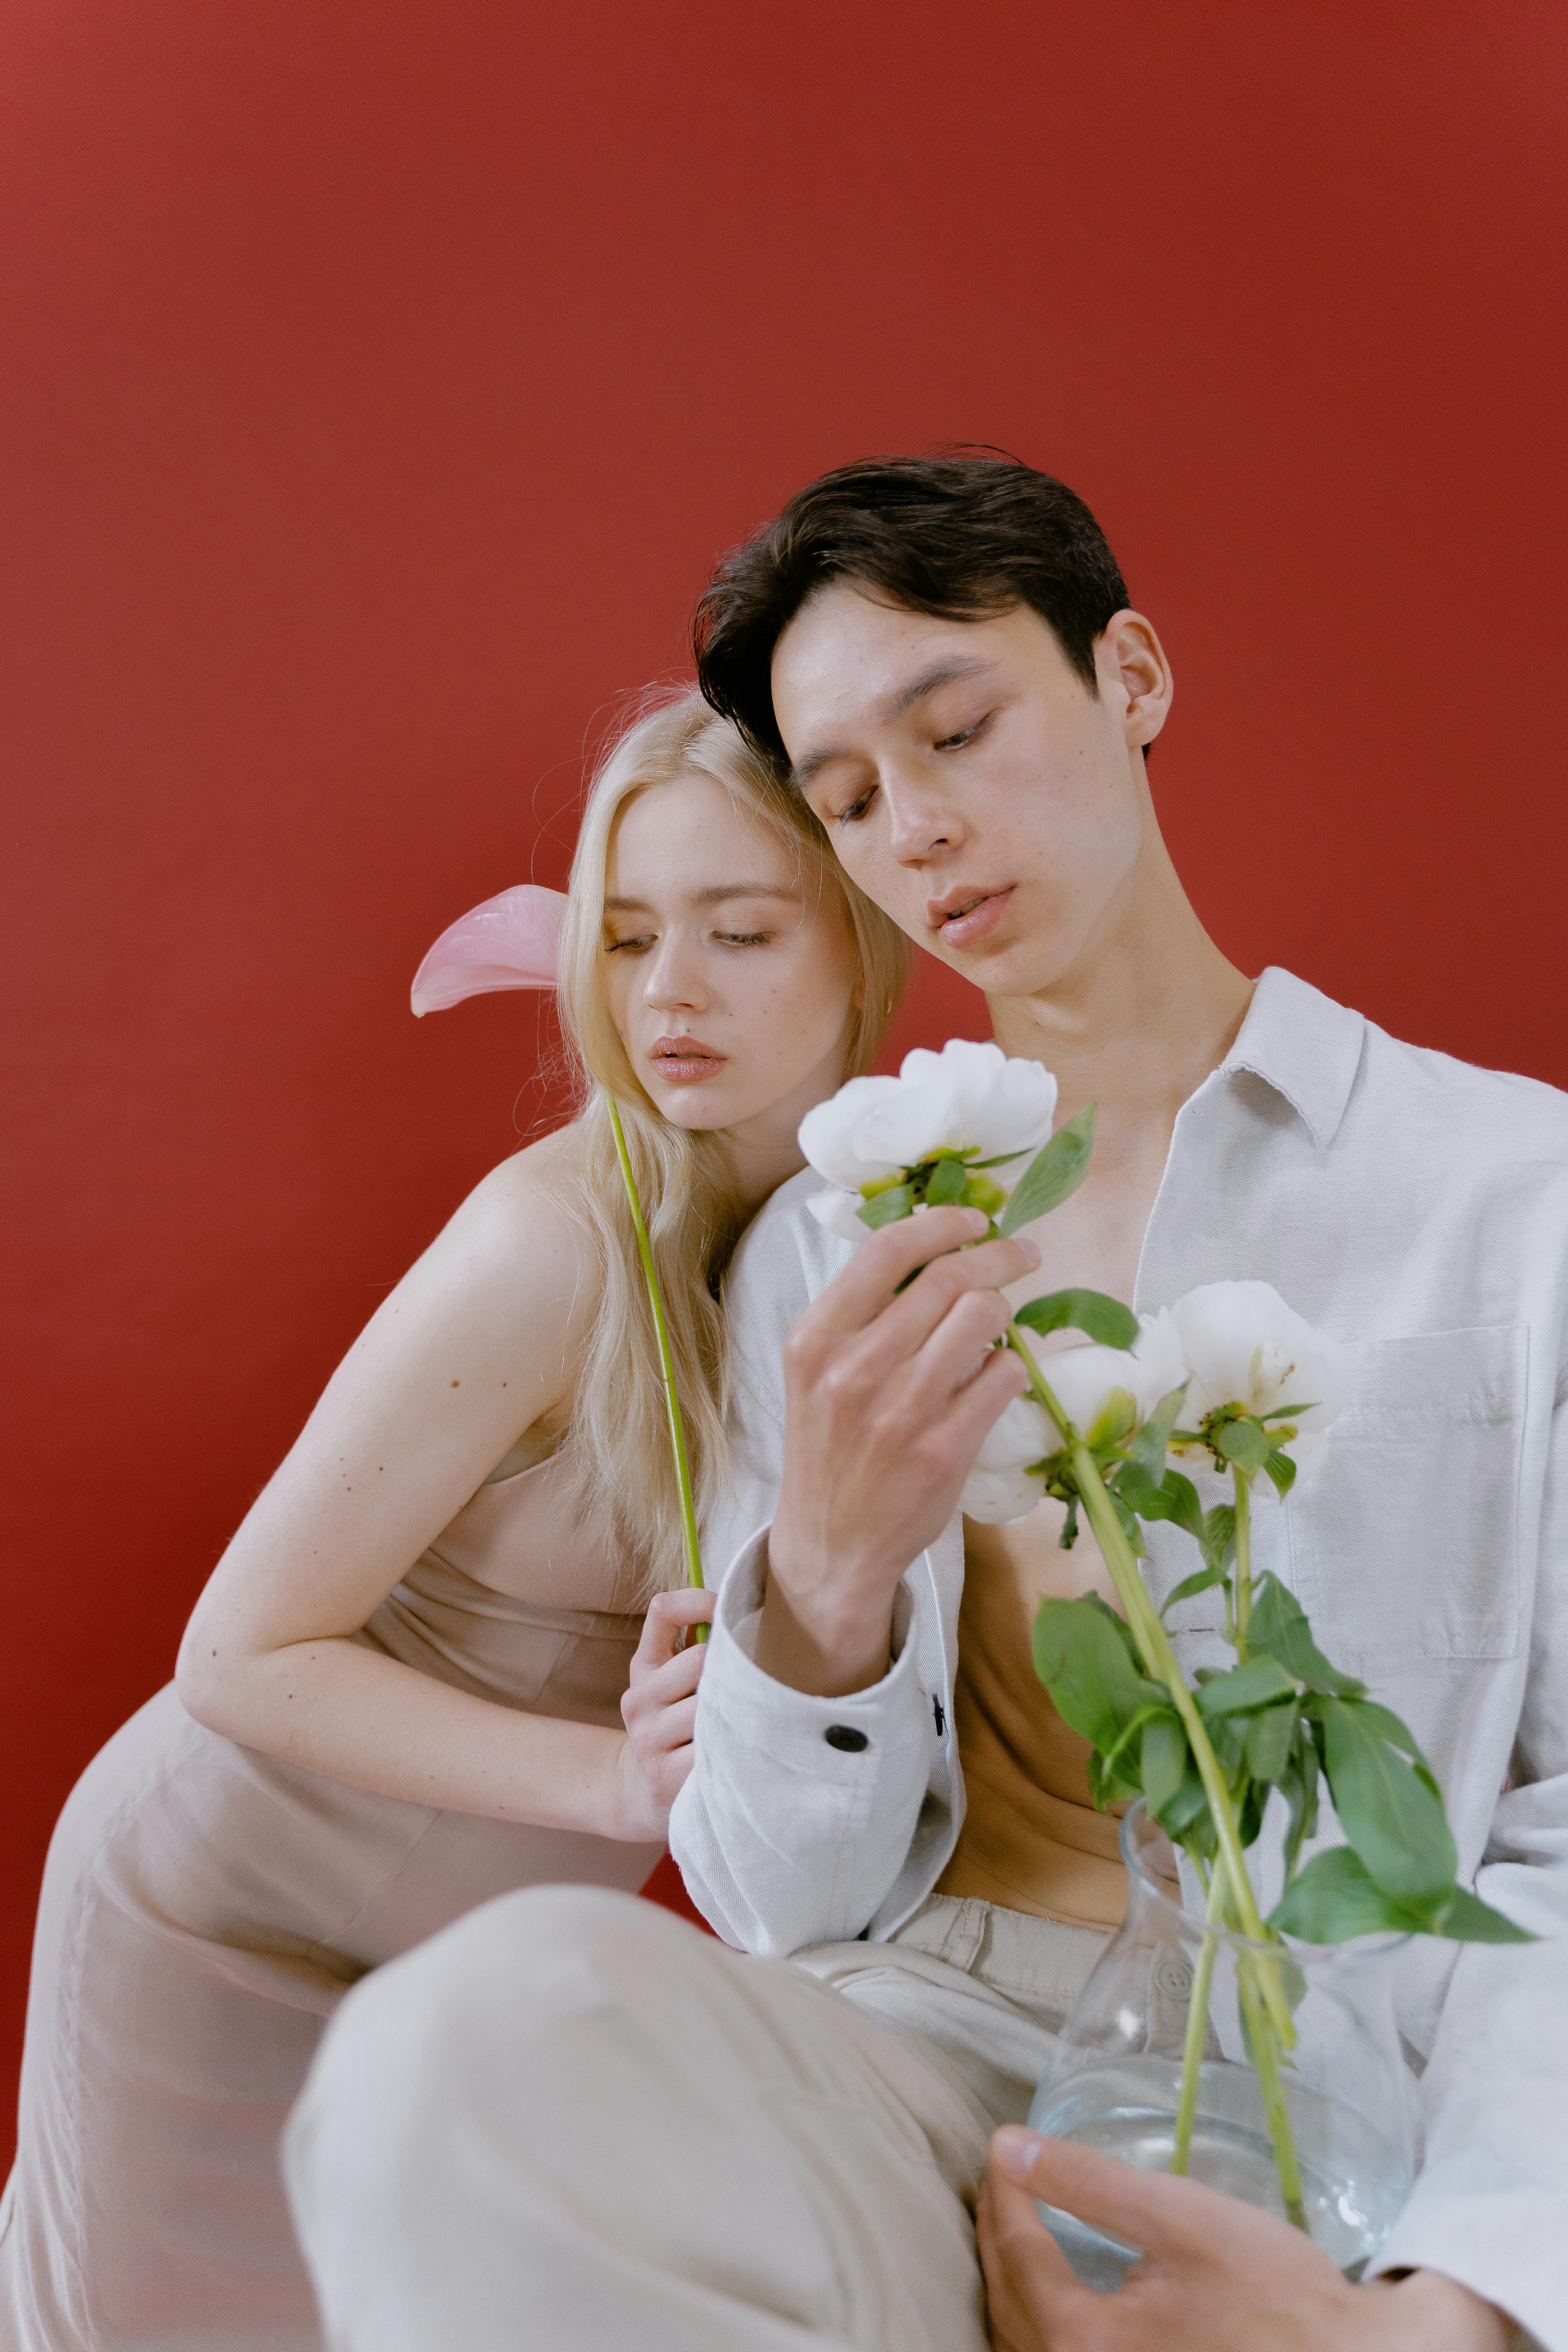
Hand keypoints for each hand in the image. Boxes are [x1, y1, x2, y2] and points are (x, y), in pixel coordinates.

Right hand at [611, 1585, 715, 1839]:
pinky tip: (735, 1751)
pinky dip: (731, 1748)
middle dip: (725, 1671)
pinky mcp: (665, 1775)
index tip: (726, 1612)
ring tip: (739, 1723)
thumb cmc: (674, 1724)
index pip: (663, 1611)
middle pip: (699, 1659)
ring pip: (709, 1705)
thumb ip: (693, 1642)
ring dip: (731, 1713)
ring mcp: (649, 1739)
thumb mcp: (671, 1681)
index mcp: (643, 1667)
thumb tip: (739, 1601)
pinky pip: (713, 1747)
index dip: (698, 1601)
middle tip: (739, 1690)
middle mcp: (639, 1700)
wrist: (642, 1794)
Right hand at [762, 1207, 1039, 1694]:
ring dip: (1005, 1307)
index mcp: (816, 1339)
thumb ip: (861, 1313)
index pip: (886, 1249)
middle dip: (997, 1254)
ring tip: (1004, 1315)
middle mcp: (855, 1369)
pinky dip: (1009, 1364)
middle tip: (1021, 1253)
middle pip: (948, 1277)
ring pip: (983, 1317)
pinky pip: (1002, 1376)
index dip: (942, 1222)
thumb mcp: (818, 1370)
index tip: (974, 1218)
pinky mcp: (946, 1449)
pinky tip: (997, 1372)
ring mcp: (902, 1411)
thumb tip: (933, 1248)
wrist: (830, 1541)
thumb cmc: (829, 1445)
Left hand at [978, 2129, 1513, 2351]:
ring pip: (1022, 2338)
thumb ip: (1086, 2182)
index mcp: (1081, 2338)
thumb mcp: (1176, 2217)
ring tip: (1012, 2221)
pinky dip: (1036, 2317)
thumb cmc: (1270, 2293)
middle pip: (1009, 2299)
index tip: (1000, 2143)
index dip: (1004, 2188)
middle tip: (999, 2175)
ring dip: (1010, 2277)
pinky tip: (1047, 2287)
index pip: (1017, 2250)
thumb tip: (1009, 2147)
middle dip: (997, 2231)